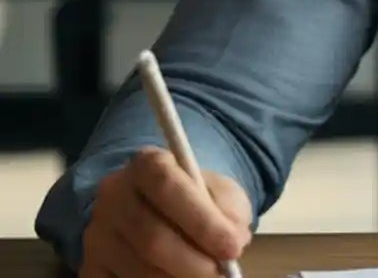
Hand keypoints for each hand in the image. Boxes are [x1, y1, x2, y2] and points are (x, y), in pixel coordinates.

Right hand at [80, 147, 252, 277]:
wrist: (162, 212)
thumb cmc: (198, 200)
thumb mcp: (222, 193)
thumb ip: (229, 211)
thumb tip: (232, 244)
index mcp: (146, 165)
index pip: (167, 187)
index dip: (202, 221)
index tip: (232, 246)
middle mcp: (113, 195)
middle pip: (151, 238)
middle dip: (194, 263)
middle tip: (223, 274)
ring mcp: (97, 233)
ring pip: (139, 269)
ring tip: (204, 277)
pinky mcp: (91, 267)